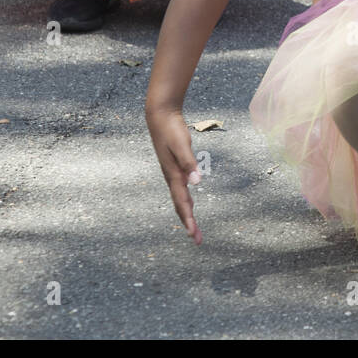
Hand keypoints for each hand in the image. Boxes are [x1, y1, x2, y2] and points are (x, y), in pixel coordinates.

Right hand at [146, 108, 202, 243]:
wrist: (160, 117)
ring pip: (179, 199)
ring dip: (187, 215)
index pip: (182, 202)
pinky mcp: (174, 168)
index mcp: (173, 175)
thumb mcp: (182, 145)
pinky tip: (189, 204)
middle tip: (198, 240)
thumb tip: (197, 183)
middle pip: (180, 205)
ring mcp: (172, 174)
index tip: (193, 234)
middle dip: (189, 223)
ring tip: (193, 228)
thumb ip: (189, 163)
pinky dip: (185, 202)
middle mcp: (172, 177)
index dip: (188, 219)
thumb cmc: (171, 130)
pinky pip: (180, 191)